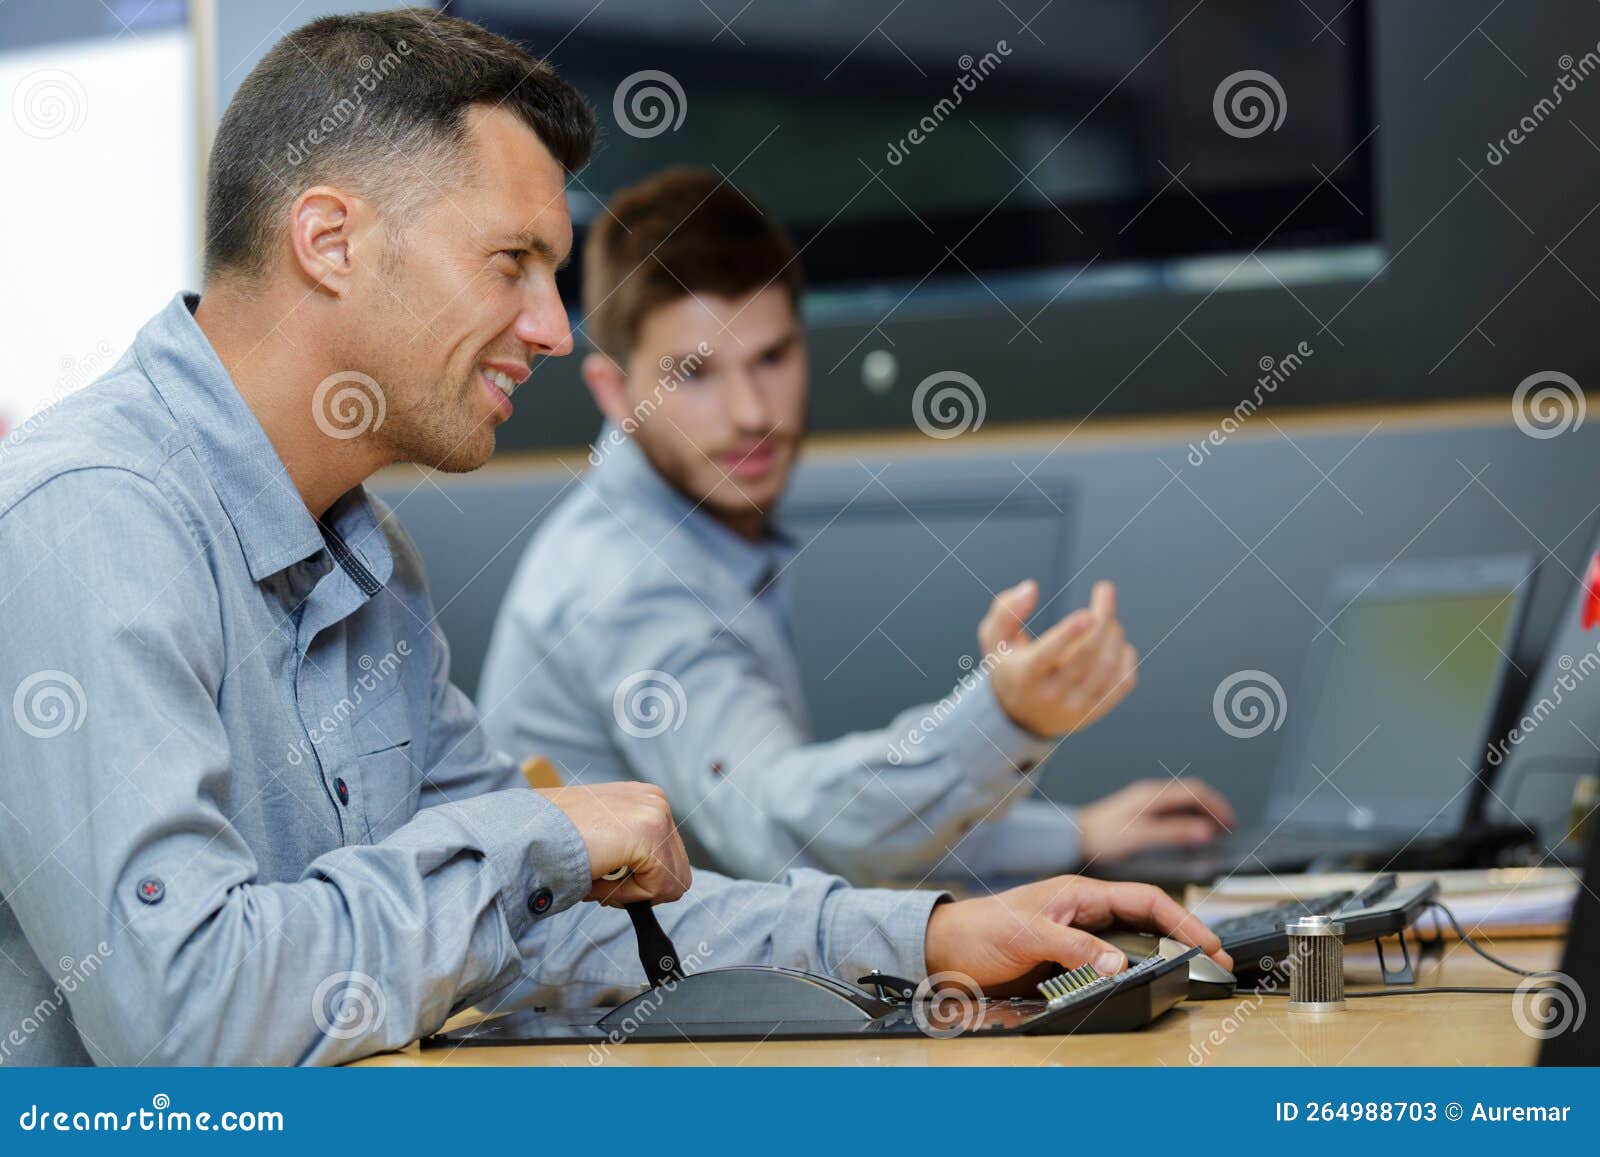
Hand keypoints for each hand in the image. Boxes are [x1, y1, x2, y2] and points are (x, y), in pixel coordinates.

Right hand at [536, 783, 690, 905]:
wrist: (526, 835)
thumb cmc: (553, 842)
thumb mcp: (603, 840)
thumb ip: (630, 853)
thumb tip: (654, 885)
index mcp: (644, 800)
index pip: (668, 860)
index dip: (637, 880)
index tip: (606, 873)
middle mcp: (655, 800)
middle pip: (677, 872)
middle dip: (639, 887)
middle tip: (601, 878)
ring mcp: (656, 813)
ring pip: (671, 884)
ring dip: (632, 891)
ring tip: (598, 873)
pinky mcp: (651, 832)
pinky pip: (660, 888)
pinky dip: (628, 894)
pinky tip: (600, 874)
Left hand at [922, 875, 1230, 993]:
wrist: (946, 949)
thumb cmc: (980, 929)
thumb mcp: (1027, 933)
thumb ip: (1073, 945)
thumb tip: (1118, 963)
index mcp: (1080, 892)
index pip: (1144, 899)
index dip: (1182, 918)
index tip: (1208, 942)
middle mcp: (1084, 911)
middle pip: (1149, 919)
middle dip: (1186, 936)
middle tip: (1216, 962)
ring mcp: (1080, 935)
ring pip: (1135, 942)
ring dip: (1165, 954)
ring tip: (1195, 971)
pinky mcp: (1071, 958)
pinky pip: (1114, 963)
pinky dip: (1138, 972)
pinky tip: (1150, 983)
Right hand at [981, 579, 1136, 737]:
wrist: (1021, 716)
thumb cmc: (1010, 665)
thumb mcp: (994, 639)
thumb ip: (1006, 610)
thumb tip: (1031, 587)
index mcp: (1023, 675)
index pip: (1046, 655)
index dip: (1067, 635)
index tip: (1087, 614)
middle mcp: (1050, 695)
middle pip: (1085, 655)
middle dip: (1101, 618)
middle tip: (1105, 589)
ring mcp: (1075, 707)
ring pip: (1106, 667)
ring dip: (1114, 634)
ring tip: (1109, 619)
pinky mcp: (1095, 712)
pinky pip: (1122, 683)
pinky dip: (1126, 658)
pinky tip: (1119, 644)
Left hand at [1078, 777, 1234, 861]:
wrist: (1071, 838)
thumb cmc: (1100, 837)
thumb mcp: (1142, 836)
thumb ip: (1175, 833)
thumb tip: (1206, 831)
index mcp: (1153, 795)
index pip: (1195, 792)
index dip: (1217, 806)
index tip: (1230, 824)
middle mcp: (1150, 794)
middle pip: (1191, 795)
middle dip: (1212, 810)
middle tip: (1226, 830)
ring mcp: (1144, 802)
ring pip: (1181, 804)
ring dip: (1200, 817)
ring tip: (1211, 836)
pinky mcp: (1139, 813)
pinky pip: (1171, 812)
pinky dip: (1185, 822)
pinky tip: (1186, 839)